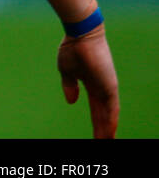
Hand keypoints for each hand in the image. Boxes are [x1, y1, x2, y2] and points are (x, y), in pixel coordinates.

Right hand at [57, 23, 119, 138]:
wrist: (80, 34)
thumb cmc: (72, 48)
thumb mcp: (66, 70)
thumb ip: (70, 85)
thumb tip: (71, 101)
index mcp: (92, 84)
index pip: (96, 108)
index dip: (96, 122)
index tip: (97, 135)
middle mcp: (102, 88)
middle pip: (103, 115)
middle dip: (101, 130)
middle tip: (101, 142)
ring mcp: (107, 87)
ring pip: (109, 115)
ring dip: (107, 130)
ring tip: (105, 142)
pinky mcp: (110, 86)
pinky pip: (112, 109)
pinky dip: (111, 122)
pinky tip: (110, 133)